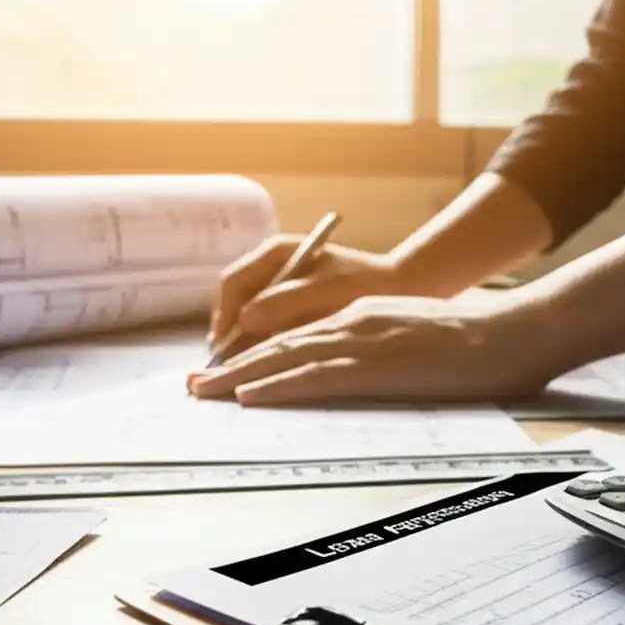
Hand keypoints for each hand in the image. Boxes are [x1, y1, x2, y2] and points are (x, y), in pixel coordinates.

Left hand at [189, 295, 556, 405]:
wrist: (512, 331)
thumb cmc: (476, 341)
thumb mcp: (418, 336)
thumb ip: (382, 347)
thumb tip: (359, 370)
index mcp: (363, 316)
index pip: (296, 336)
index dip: (255, 354)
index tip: (224, 372)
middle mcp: (352, 322)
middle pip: (278, 344)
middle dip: (231, 366)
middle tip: (192, 385)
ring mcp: (363, 342)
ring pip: (285, 358)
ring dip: (238, 379)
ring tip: (202, 394)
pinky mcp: (377, 366)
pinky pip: (315, 377)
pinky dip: (277, 387)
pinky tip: (250, 398)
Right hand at [209, 235, 411, 359]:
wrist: (400, 286)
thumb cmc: (366, 282)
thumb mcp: (327, 290)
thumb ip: (286, 301)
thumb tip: (244, 319)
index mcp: (276, 253)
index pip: (234, 282)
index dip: (225, 315)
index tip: (224, 346)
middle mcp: (271, 268)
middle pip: (235, 301)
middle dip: (228, 333)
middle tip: (224, 367)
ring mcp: (279, 287)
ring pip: (247, 316)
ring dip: (241, 342)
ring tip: (238, 372)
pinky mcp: (290, 307)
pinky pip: (264, 327)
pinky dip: (259, 345)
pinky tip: (261, 367)